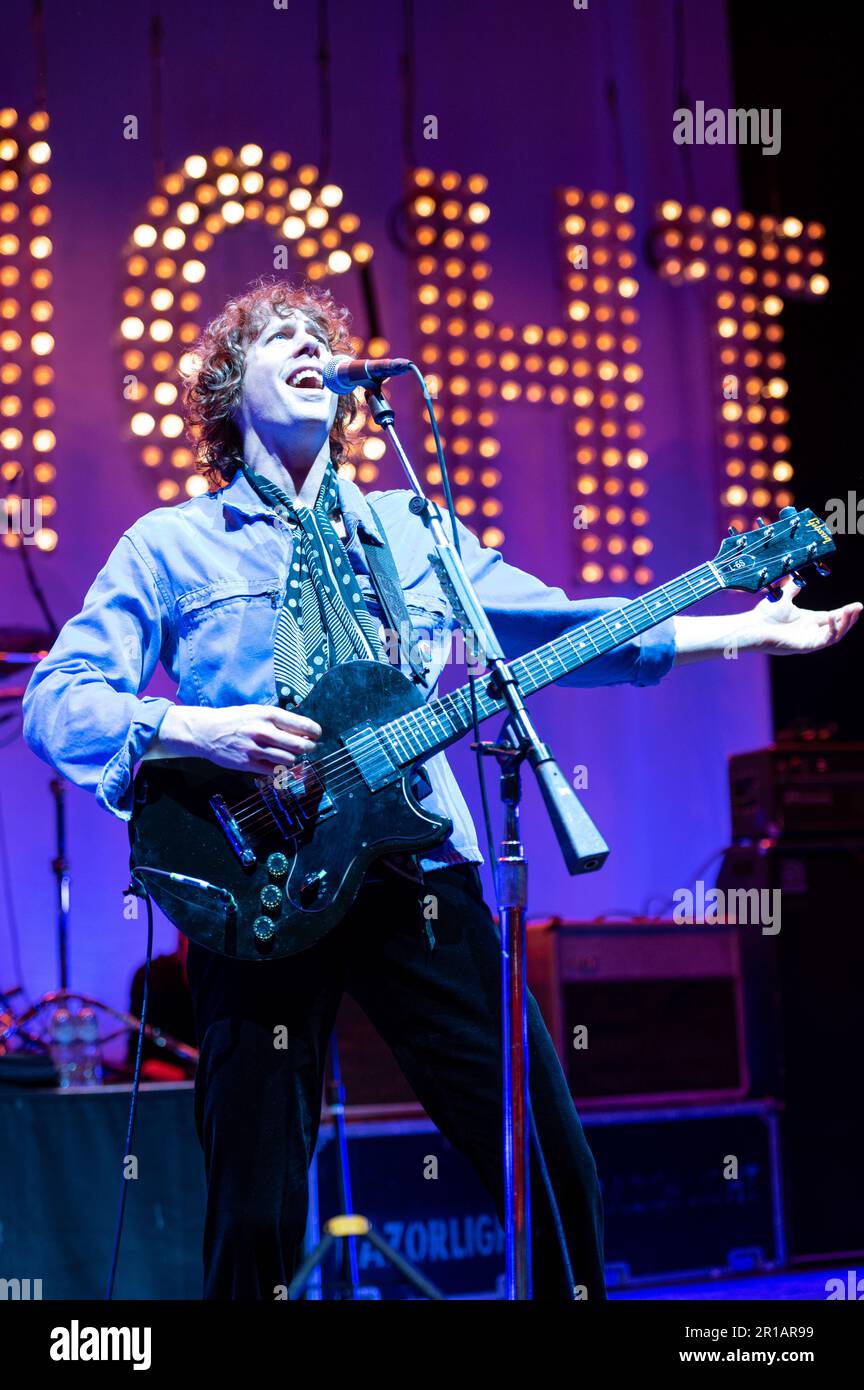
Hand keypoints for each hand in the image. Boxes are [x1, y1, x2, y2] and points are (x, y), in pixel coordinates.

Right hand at [148, 703, 321, 774]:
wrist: (206, 731)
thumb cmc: (236, 719)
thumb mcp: (257, 711)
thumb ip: (279, 721)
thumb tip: (304, 732)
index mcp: (268, 714)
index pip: (302, 725)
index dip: (315, 732)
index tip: (316, 734)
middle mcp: (263, 731)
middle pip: (300, 745)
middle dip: (309, 748)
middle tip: (309, 748)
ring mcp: (255, 748)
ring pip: (289, 760)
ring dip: (293, 759)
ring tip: (288, 755)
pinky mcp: (248, 763)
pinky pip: (274, 771)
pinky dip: (279, 769)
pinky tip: (276, 764)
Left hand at [749, 577, 861, 655]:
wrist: (752, 627)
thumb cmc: (764, 616)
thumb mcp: (782, 598)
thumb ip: (791, 588)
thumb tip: (797, 578)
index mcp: (809, 622)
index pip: (833, 617)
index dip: (845, 612)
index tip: (857, 604)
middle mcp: (811, 632)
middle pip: (838, 627)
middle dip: (850, 618)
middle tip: (859, 607)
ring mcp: (809, 641)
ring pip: (835, 635)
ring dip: (845, 624)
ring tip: (852, 611)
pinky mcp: (805, 647)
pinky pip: (824, 640)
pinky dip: (830, 629)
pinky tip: (832, 617)